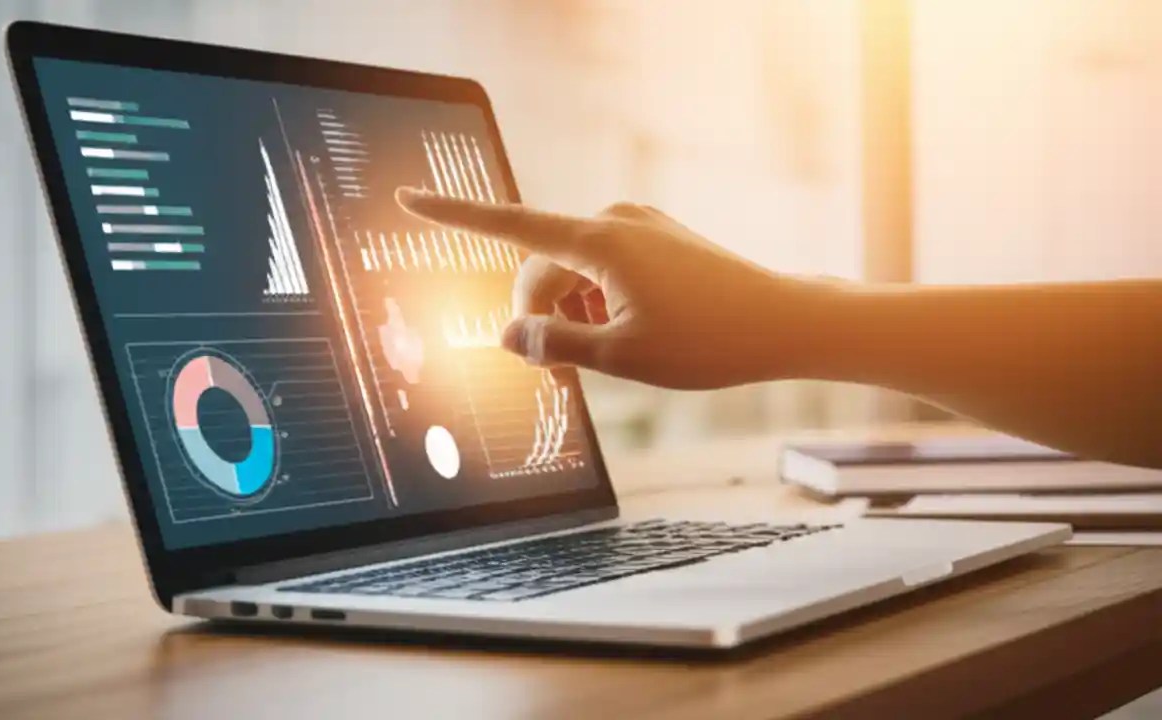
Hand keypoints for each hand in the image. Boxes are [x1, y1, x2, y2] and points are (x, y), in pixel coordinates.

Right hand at [397, 190, 828, 389]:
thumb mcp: (620, 355)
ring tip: (607, 354)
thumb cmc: (708, 341)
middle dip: (540, 314)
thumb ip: (554, 344)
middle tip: (563, 369)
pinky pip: (602, 266)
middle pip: (541, 267)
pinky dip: (597, 300)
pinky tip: (626, 333)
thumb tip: (507, 337)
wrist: (784, 322)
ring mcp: (638, 226)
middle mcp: (614, 220)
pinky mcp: (656, 238)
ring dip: (572, 312)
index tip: (409, 200)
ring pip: (572, 270)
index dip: (453, 218)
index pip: (510, 227)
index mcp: (600, 241)